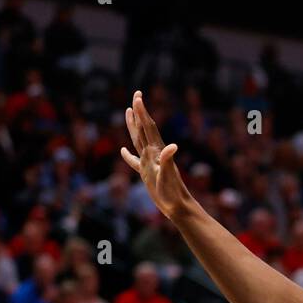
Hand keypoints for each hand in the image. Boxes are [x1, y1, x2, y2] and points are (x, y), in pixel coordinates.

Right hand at [120, 90, 193, 220]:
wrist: (178, 208)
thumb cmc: (173, 194)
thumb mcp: (168, 177)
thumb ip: (168, 160)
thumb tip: (173, 146)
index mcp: (156, 152)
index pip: (148, 128)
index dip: (142, 113)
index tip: (138, 97)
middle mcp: (153, 154)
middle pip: (144, 129)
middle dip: (139, 112)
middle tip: (136, 94)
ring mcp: (149, 163)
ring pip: (138, 140)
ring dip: (134, 126)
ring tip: (128, 111)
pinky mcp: (147, 174)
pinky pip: (134, 161)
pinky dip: (128, 155)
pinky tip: (123, 151)